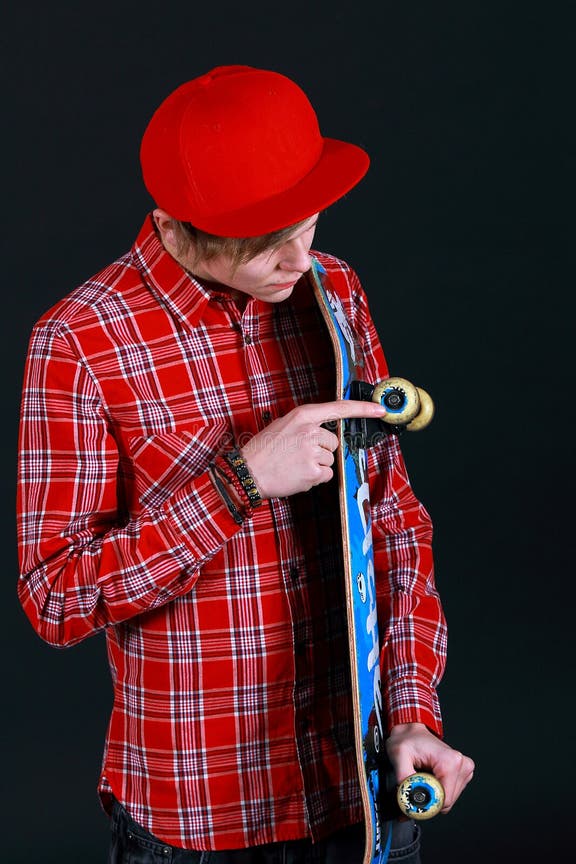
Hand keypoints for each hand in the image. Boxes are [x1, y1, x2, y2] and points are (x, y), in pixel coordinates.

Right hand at [240, 400, 386, 498]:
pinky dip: (316, 478)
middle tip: (298, 455)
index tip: (379, 409)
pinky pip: (327, 475)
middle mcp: (310, 431)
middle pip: (334, 442)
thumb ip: (306, 425)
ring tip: (295, 465)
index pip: (339, 408)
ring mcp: (312, 452)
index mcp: (303, 415)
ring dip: (317, 466)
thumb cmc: (263, 450)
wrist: (248, 472)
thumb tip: (326, 434)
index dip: (362, 408)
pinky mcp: (313, 471)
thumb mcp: (283, 425)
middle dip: (321, 451)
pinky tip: (298, 475)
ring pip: (330, 460)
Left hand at [386, 723, 474, 813]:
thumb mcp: (398, 756)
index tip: (413, 796)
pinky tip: (429, 778)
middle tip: (415, 784)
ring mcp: (464, 770)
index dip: (426, 802)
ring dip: (432, 795)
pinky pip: (449, 794)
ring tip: (422, 778)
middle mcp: (462, 765)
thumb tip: (408, 799)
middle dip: (428, 799)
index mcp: (451, 761)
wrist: (412, 732)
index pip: (444, 800)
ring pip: (448, 800)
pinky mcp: (462, 775)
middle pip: (446, 802)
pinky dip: (436, 791)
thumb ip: (403, 778)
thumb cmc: (407, 740)